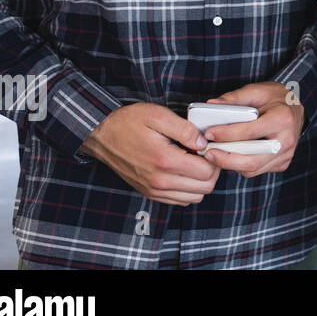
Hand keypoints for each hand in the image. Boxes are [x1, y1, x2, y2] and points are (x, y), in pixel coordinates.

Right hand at [82, 102, 218, 205]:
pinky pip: (179, 200)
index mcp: (165, 161)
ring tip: (195, 161)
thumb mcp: (158, 115)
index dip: (214, 157)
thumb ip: (185, 129)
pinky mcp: (149, 193)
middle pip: (205, 188)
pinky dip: (188, 189)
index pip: (207, 172)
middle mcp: (160, 181)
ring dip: (201, 181)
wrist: (102, 135)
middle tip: (206, 153)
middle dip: (212, 170)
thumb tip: (203, 143)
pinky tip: (184, 170)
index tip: (210, 145)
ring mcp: (154, 190)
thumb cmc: (129, 122)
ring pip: (194, 197)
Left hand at [202, 81, 305, 176]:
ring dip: (231, 164)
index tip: (209, 133)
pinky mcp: (282, 163)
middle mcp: (287, 140)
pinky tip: (232, 155)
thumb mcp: (257, 90)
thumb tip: (211, 104)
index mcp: (282, 119)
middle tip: (208, 153)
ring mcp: (286, 154)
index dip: (227, 134)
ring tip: (216, 154)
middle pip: (252, 159)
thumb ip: (235, 97)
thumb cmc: (275, 98)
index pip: (250, 132)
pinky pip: (257, 170)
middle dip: (226, 159)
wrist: (295, 107)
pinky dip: (241, 166)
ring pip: (253, 169)